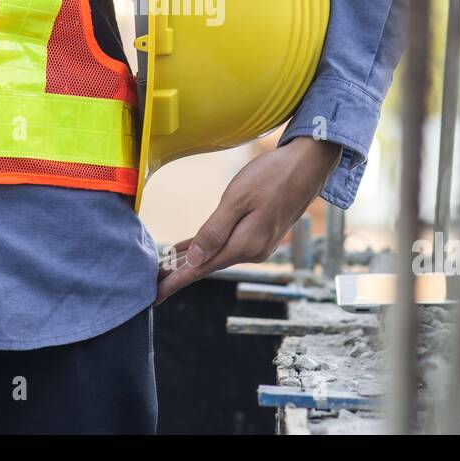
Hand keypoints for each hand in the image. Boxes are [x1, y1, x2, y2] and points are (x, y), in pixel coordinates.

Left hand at [156, 137, 340, 303]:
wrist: (308, 164)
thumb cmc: (272, 176)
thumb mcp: (237, 199)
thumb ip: (214, 231)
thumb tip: (194, 260)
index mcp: (244, 245)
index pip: (201, 269)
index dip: (175, 281)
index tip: (154, 296)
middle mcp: (252, 251)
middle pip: (206, 265)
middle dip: (178, 273)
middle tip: (151, 282)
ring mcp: (257, 243)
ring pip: (215, 255)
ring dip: (190, 260)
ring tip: (163, 267)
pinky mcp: (259, 233)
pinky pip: (225, 245)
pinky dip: (205, 247)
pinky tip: (189, 249)